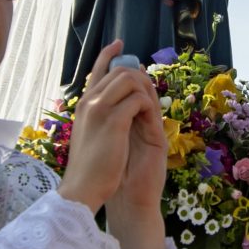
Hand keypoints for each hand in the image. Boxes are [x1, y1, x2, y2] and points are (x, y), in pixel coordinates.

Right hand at [60, 43, 159, 211]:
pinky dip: (148, 106)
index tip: (119, 44)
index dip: (109, 54)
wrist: (82, 186)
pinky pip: (139, 99)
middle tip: (149, 92)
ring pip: (130, 80)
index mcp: (84, 104)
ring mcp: (100, 108)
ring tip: (150, 110)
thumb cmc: (89, 167)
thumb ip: (100, 116)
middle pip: (119, 71)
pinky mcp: (114, 119)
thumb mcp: (91, 133)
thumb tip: (118, 105)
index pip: (96, 69)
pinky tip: (150, 120)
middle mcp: (89, 100)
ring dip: (145, 92)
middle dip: (139, 77)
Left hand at [105, 65, 169, 248]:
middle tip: (126, 61)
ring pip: (149, 97)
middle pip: (139, 86)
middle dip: (131, 72)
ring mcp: (151, 132)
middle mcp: (141, 123)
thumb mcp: (103, 142)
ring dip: (140, 85)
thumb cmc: (112, 176)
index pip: (126, 86)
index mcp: (127, 121)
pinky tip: (136, 99)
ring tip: (132, 77)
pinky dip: (144, 104)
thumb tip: (90, 96)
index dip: (119, 65)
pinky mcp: (158, 142)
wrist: (127, 201)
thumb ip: (103, 120)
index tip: (115, 46)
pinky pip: (153, 115)